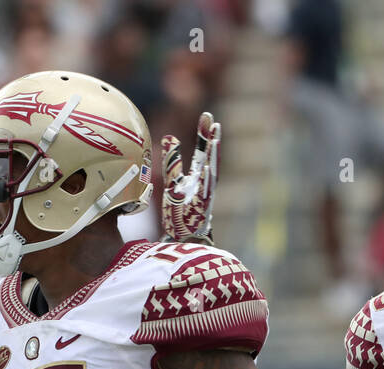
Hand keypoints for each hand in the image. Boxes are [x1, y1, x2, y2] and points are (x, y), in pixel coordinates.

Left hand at [159, 111, 220, 241]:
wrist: (181, 237)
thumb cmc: (179, 212)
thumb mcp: (172, 182)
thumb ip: (172, 162)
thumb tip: (168, 137)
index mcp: (198, 177)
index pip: (202, 152)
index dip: (204, 135)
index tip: (207, 116)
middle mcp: (204, 184)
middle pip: (209, 158)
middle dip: (211, 140)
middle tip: (213, 121)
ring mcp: (204, 195)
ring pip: (211, 173)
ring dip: (213, 157)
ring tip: (215, 140)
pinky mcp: (202, 208)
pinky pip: (206, 192)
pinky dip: (208, 180)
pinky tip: (208, 167)